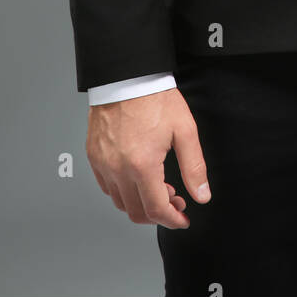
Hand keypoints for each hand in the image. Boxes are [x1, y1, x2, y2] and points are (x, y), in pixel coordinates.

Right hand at [86, 87, 209, 229]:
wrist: (127, 76)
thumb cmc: (154, 98)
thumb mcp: (184, 130)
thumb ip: (194, 167)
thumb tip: (202, 196)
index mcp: (142, 165)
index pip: (156, 210)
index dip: (173, 220)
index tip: (183, 219)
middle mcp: (118, 169)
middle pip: (136, 212)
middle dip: (159, 214)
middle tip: (175, 201)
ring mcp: (103, 164)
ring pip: (119, 202)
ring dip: (140, 203)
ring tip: (158, 187)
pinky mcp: (94, 156)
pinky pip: (106, 186)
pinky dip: (122, 191)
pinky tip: (137, 178)